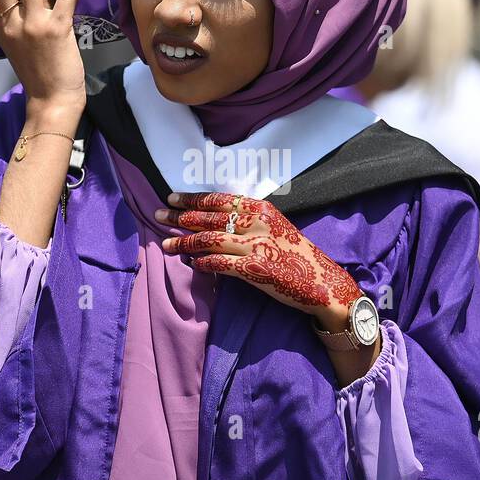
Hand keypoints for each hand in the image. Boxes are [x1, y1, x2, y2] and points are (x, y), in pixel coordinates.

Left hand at [154, 192, 361, 328]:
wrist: (321, 281)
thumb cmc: (297, 255)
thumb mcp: (276, 226)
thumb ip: (251, 220)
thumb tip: (218, 220)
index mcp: (261, 209)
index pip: (220, 200)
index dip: (193, 198)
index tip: (173, 198)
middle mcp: (257, 223)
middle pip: (210, 217)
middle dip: (180, 216)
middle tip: (159, 215)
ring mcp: (255, 245)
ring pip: (209, 239)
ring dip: (184, 242)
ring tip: (166, 243)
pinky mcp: (254, 268)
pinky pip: (219, 263)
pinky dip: (202, 263)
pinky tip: (191, 264)